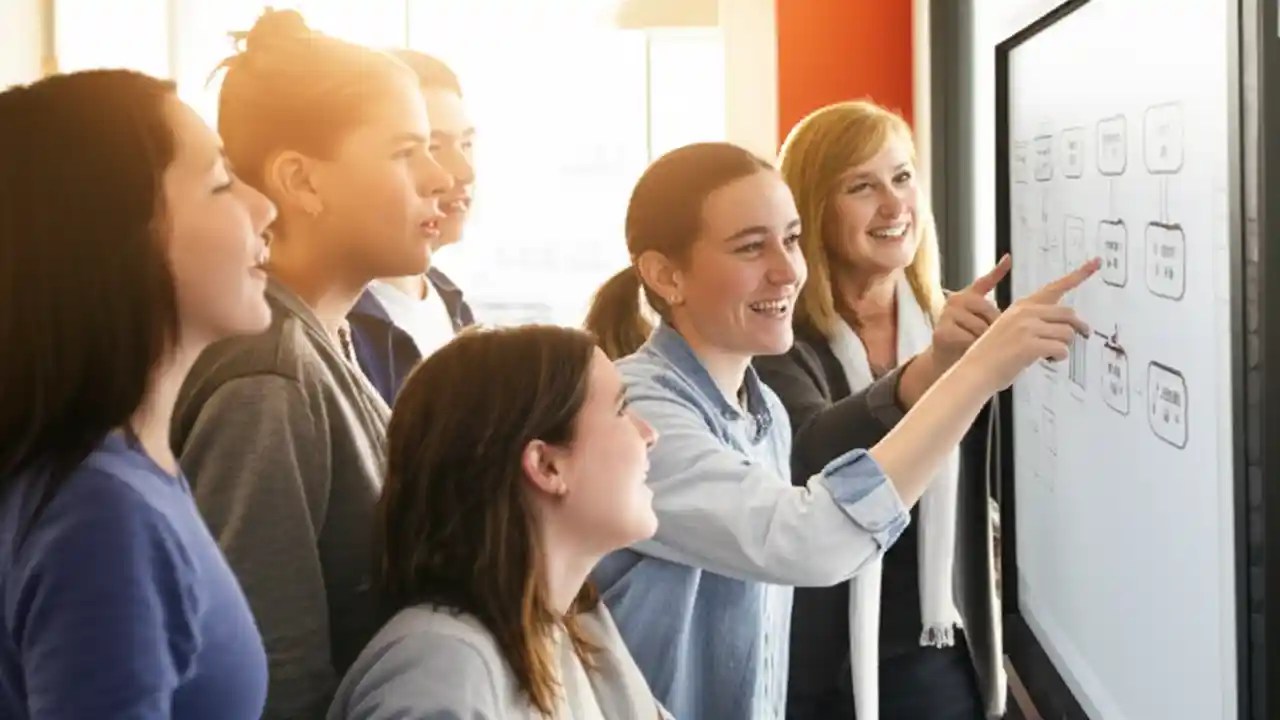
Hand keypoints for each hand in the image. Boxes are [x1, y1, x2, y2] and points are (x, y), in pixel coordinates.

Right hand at [931, 254, 1010, 369]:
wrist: (945, 362)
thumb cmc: (967, 342)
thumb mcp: (983, 324)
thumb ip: (997, 313)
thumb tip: (1024, 305)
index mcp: (968, 296)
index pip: (985, 281)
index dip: (998, 270)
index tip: (1009, 259)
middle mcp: (956, 300)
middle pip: (990, 312)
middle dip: (993, 329)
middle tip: (983, 339)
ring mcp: (947, 314)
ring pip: (981, 328)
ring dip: (983, 342)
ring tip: (974, 346)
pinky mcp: (942, 330)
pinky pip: (970, 339)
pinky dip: (972, 349)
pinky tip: (965, 350)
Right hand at [964, 257, 1100, 393]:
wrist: (974, 372)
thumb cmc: (992, 355)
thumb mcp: (1009, 328)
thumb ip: (1033, 321)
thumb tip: (1064, 327)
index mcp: (1021, 306)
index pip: (1055, 287)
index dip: (1079, 274)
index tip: (1096, 263)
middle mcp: (1025, 312)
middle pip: (1068, 314)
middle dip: (1078, 328)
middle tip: (1082, 336)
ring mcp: (1027, 328)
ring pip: (1067, 333)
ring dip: (1064, 347)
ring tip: (1049, 354)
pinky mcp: (1030, 345)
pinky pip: (1061, 349)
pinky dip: (1059, 358)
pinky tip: (1047, 360)